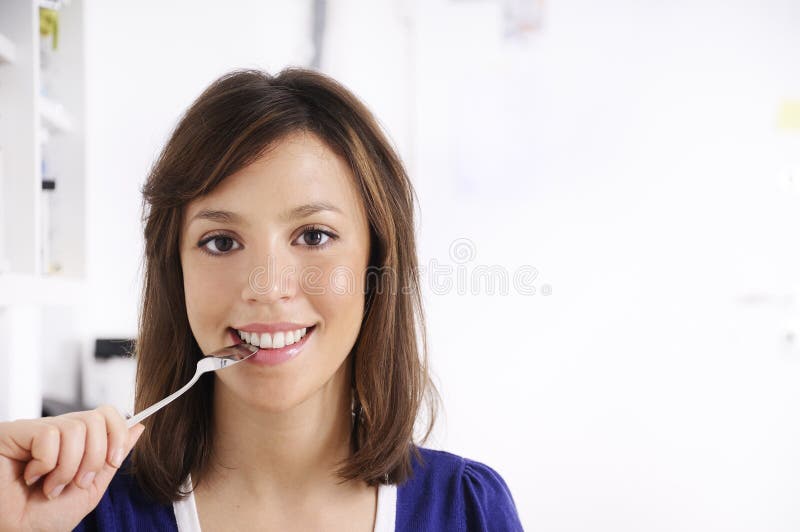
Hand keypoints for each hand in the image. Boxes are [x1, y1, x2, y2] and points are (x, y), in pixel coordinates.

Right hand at [0, 405, 144, 531]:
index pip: (107, 413)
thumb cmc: (44, 517)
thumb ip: (113, 458)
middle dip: (94, 457)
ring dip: (69, 467)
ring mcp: (35, 430)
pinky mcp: (15, 432)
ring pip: (76, 427)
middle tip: (77, 482)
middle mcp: (57, 431)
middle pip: (97, 418)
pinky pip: (49, 434)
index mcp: (76, 442)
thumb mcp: (91, 488)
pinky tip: (31, 477)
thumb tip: (138, 427)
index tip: (113, 461)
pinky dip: (46, 463)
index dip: (118, 433)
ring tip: (51, 486)